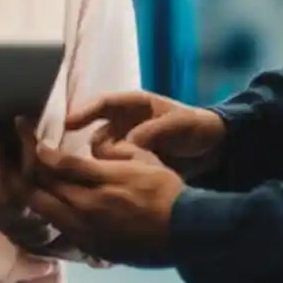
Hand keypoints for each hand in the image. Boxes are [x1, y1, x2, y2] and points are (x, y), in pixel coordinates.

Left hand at [27, 141, 184, 267]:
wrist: (186, 230)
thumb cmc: (166, 189)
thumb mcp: (143, 159)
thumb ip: (115, 150)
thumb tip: (95, 145)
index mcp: (101, 183)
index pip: (58, 163)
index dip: (35, 145)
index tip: (22, 127)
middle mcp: (88, 209)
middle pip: (41, 190)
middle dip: (22, 171)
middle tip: (13, 154)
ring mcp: (87, 232)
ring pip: (45, 212)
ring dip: (32, 194)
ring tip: (21, 178)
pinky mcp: (91, 248)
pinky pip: (60, 229)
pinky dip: (50, 213)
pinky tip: (47, 203)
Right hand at [68, 91, 225, 177]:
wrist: (214, 148)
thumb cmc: (196, 127)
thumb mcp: (179, 124)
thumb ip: (155, 131)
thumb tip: (130, 144)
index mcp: (135, 105)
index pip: (103, 104)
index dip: (84, 112)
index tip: (68, 124)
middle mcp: (125, 123)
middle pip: (98, 137)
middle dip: (104, 149)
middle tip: (122, 159)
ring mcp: (127, 143)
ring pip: (104, 157)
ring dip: (115, 165)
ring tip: (138, 169)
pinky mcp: (132, 162)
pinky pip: (115, 169)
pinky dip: (120, 174)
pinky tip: (132, 179)